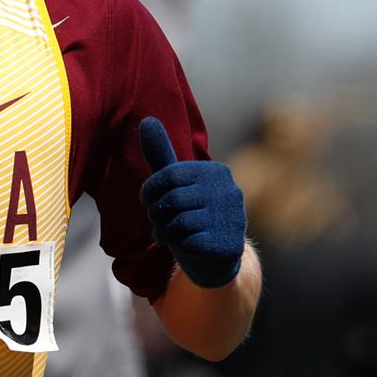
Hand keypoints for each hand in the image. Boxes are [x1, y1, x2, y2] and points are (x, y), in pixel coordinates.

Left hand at [138, 116, 245, 288]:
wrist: (216, 257)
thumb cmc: (193, 213)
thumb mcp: (177, 183)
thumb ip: (162, 154)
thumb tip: (146, 120)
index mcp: (216, 172)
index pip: (169, 175)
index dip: (150, 192)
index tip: (148, 202)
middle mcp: (228, 191)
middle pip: (172, 200)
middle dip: (156, 214)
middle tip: (159, 222)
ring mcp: (230, 218)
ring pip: (178, 223)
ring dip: (164, 232)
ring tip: (167, 235)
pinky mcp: (226, 243)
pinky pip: (187, 243)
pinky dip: (178, 246)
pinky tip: (182, 246)